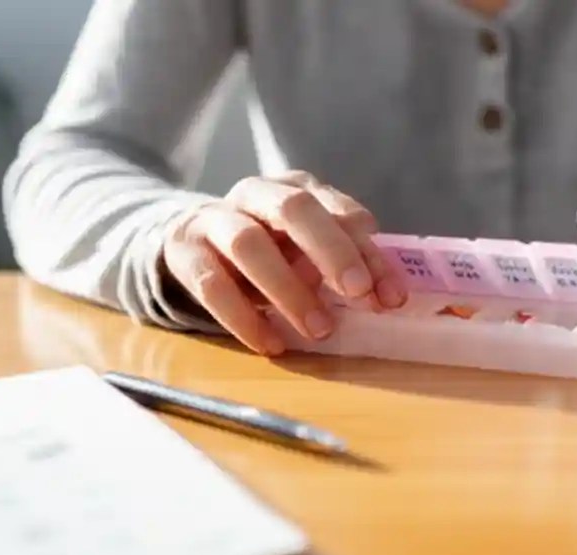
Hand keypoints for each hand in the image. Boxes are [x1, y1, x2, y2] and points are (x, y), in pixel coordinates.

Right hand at [163, 171, 406, 355]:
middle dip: (331, 251)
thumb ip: (349, 265)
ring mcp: (215, 219)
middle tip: (358, 293)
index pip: (340, 212)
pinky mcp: (185, 252)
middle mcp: (256, 193)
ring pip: (248, 244)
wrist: (192, 240)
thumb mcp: (310, 250)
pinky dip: (244, 318)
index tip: (392, 296)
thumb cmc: (270, 247)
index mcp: (298, 188)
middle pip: (293, 209)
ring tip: (319, 329)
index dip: (368, 253)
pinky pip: (213, 285)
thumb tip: (388, 294)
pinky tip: (272, 344)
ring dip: (288, 289)